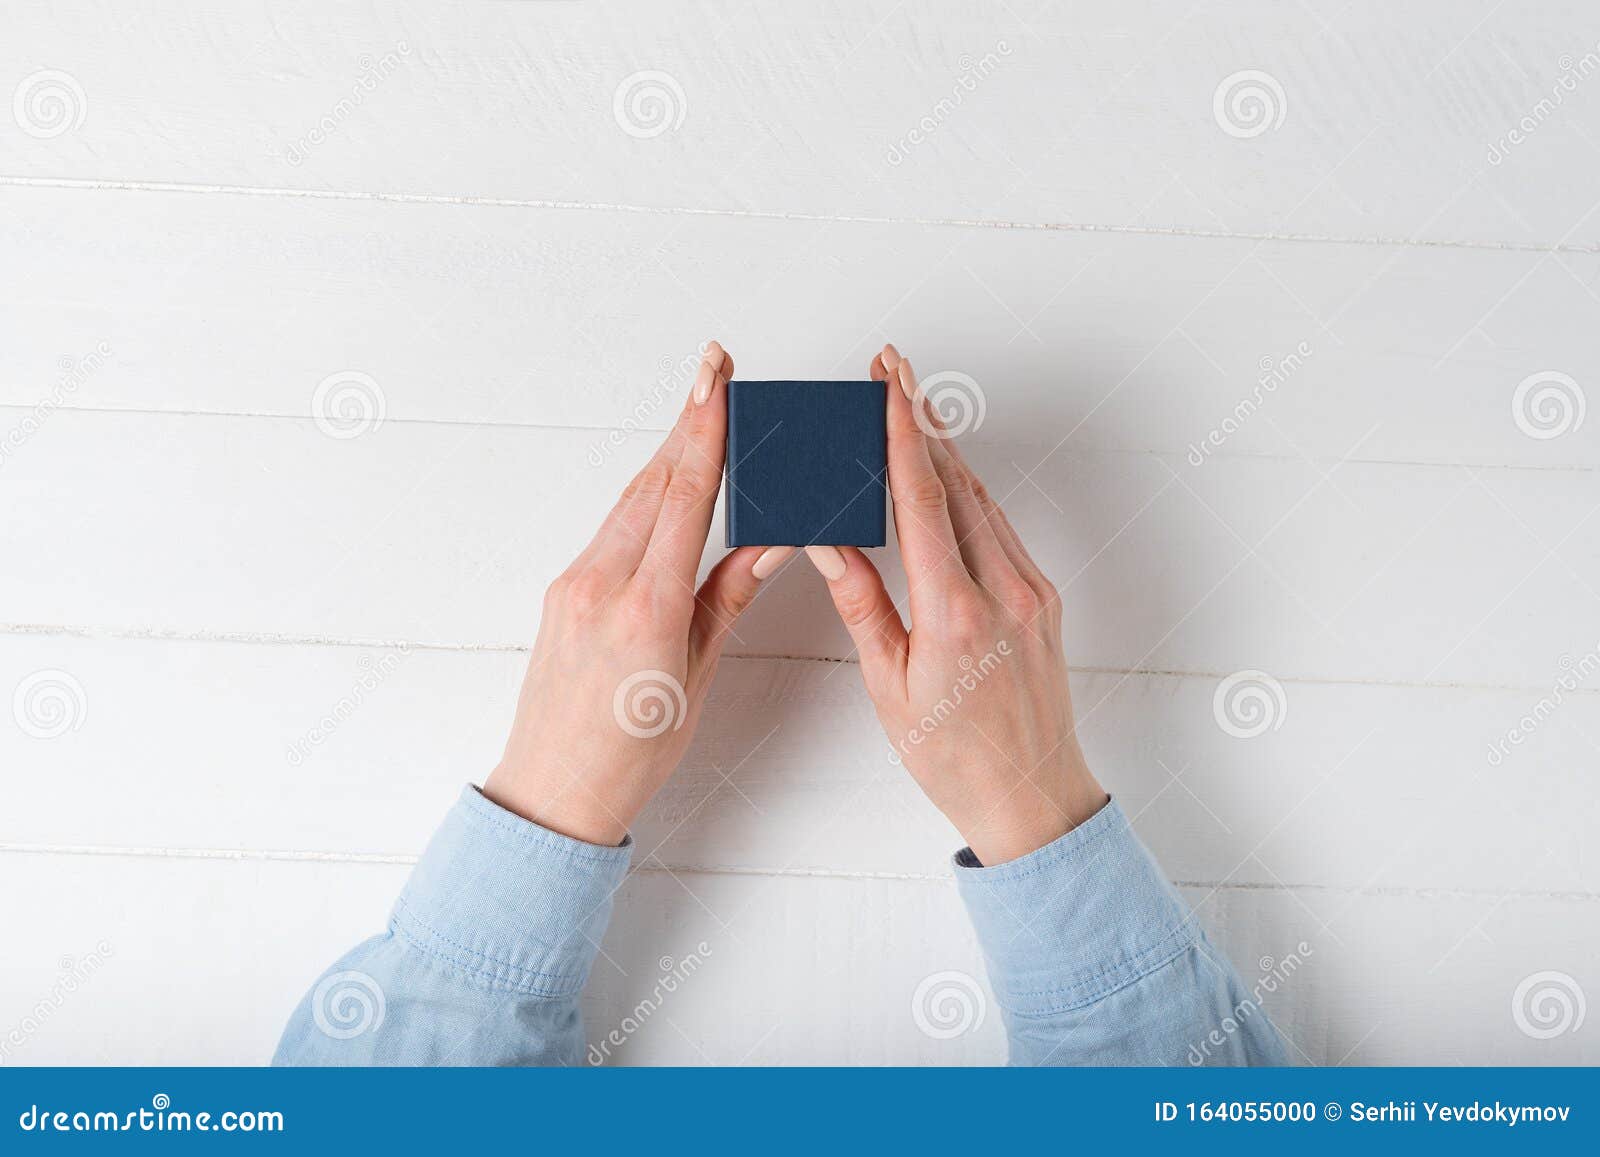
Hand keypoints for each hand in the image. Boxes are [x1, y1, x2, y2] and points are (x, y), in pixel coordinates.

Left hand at [484, 342, 792, 845]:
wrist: (555, 789)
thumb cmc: (632, 751)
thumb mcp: (696, 675)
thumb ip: (728, 597)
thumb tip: (772, 542)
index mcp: (647, 607)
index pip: (685, 499)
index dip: (705, 433)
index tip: (717, 382)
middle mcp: (604, 584)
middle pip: (655, 483)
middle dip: (688, 422)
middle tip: (713, 368)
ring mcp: (575, 584)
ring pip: (631, 501)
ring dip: (668, 454)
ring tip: (698, 410)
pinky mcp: (563, 591)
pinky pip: (611, 528)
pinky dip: (645, 496)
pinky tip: (666, 480)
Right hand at [806, 343, 1107, 864]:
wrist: (1033, 798)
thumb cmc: (954, 757)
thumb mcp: (890, 686)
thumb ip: (861, 604)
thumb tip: (826, 541)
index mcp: (956, 613)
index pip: (923, 498)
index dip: (902, 430)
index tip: (888, 379)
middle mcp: (1004, 591)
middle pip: (957, 482)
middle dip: (921, 418)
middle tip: (893, 368)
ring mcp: (1033, 592)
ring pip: (983, 500)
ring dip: (946, 449)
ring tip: (911, 406)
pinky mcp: (1045, 600)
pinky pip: (1002, 529)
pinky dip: (969, 492)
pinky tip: (948, 476)